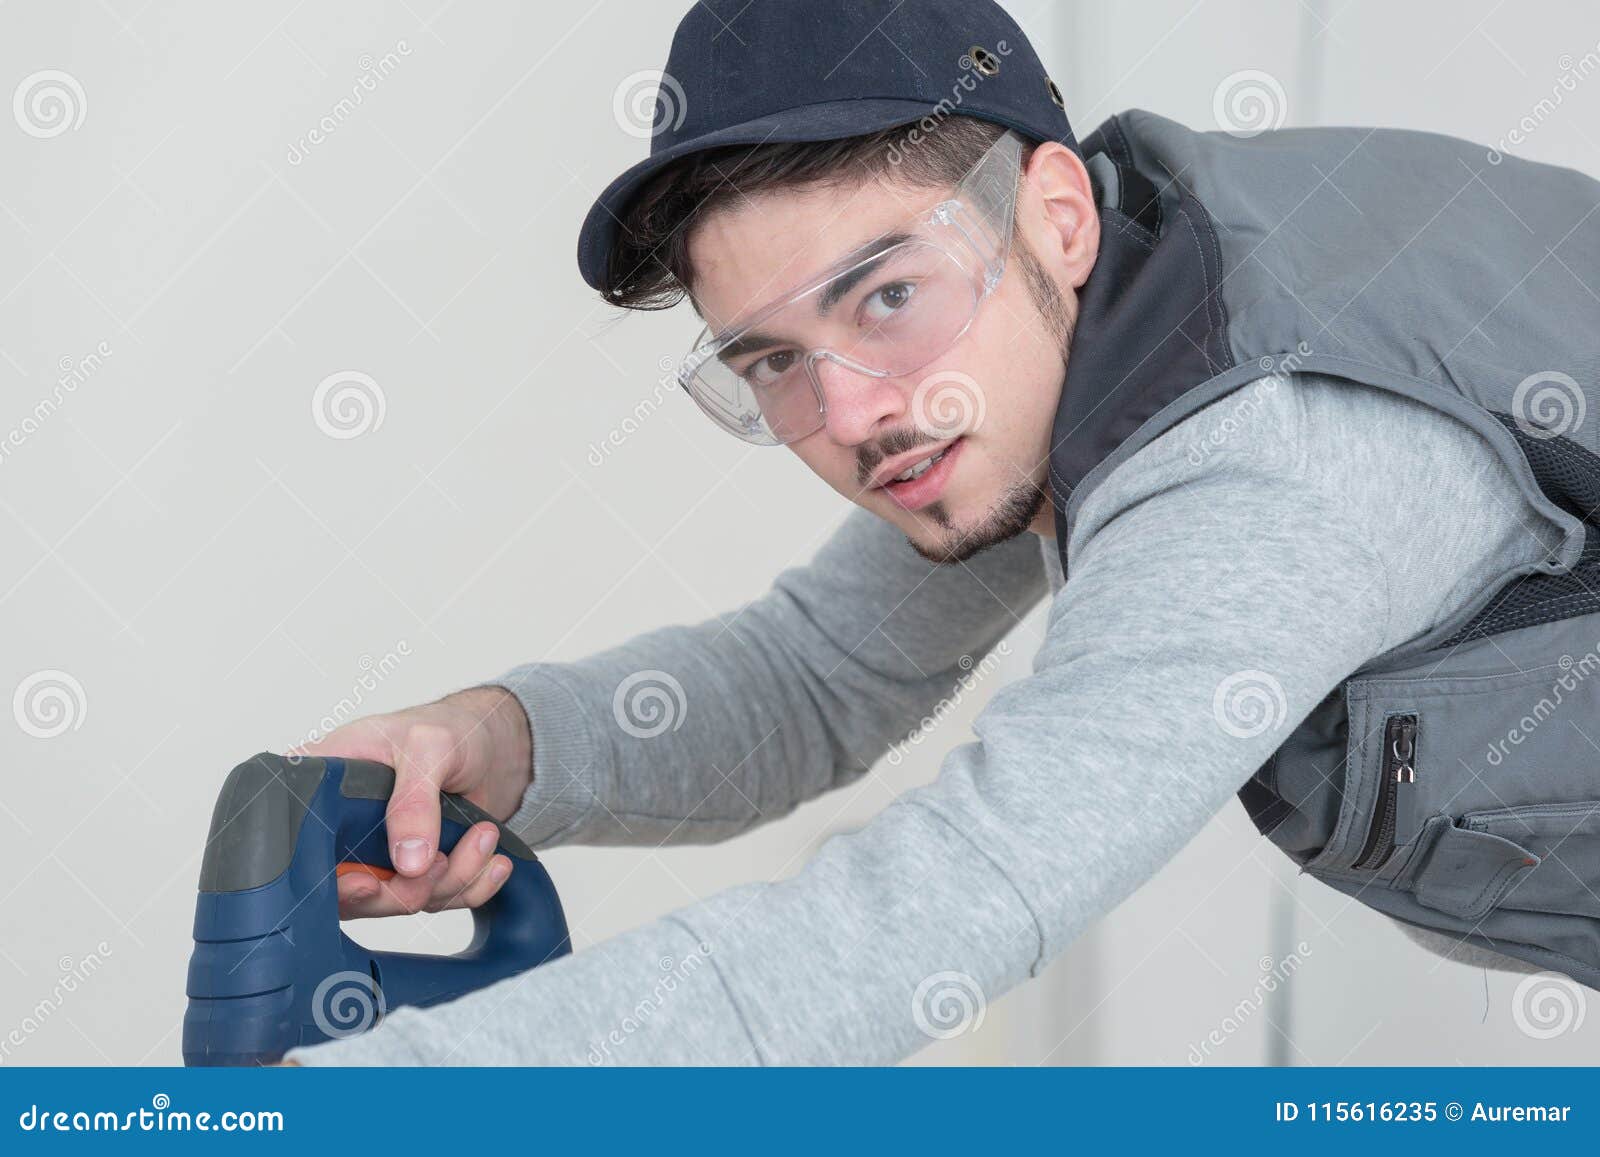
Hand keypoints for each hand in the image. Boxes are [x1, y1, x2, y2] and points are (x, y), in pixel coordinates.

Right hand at [289, 685, 532, 919]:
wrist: (492, 745)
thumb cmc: (450, 729)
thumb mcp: (428, 746)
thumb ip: (414, 800)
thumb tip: (407, 860)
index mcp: (322, 788)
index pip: (305, 849)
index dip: (331, 880)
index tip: (367, 883)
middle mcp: (342, 829)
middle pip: (352, 893)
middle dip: (402, 890)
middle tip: (441, 862)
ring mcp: (378, 855)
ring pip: (402, 900)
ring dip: (450, 879)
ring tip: (483, 836)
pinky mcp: (415, 871)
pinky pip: (439, 899)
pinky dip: (471, 886)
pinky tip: (493, 862)